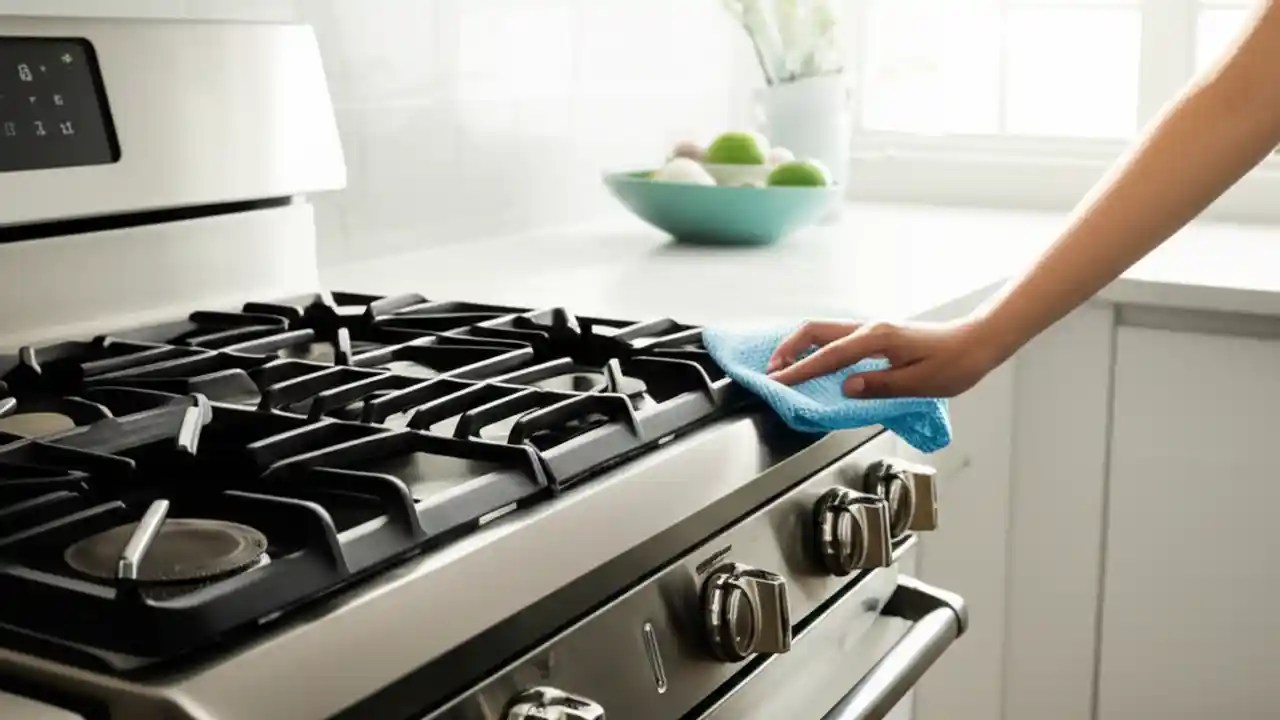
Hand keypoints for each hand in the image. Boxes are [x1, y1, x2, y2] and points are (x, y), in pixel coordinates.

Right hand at [765, 318, 1000, 398]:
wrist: (976, 342)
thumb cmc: (954, 363)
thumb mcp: (920, 382)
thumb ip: (880, 385)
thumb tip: (846, 388)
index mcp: (877, 340)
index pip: (829, 356)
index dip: (801, 370)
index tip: (779, 382)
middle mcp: (869, 329)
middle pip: (815, 331)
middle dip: (788, 349)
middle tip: (771, 371)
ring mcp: (871, 330)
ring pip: (823, 331)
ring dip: (799, 347)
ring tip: (783, 368)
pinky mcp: (874, 336)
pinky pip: (835, 338)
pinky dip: (815, 348)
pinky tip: (811, 363)